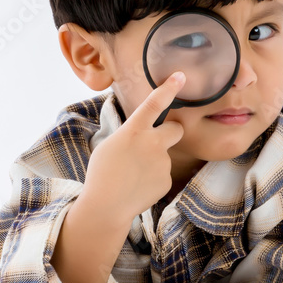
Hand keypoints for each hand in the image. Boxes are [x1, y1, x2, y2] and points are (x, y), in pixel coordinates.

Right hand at [81, 71, 186, 223]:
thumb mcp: (110, 145)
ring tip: (132, 175)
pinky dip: (152, 180)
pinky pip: (162, 175)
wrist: (106, 206)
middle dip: (171, 131)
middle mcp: (153, 143)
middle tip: (157, 141)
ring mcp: (162, 163)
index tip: (181, 76)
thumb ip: (131, 135)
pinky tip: (138, 187)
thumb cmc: (101, 173)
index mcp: (134, 130)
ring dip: (153, 162)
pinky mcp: (167, 180)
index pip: (154, 103)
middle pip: (176, 129)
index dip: (168, 88)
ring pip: (163, 156)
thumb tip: (143, 135)